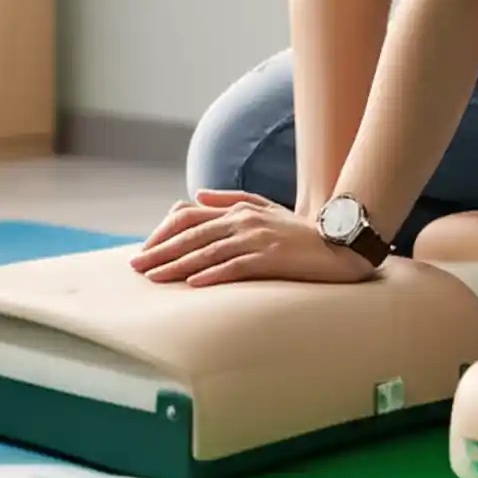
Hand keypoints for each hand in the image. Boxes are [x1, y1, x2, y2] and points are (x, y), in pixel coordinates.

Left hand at [131, 195, 375, 285]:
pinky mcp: (271, 258)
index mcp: (236, 209)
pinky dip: (213, 274)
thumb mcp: (264, 207)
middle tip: (136, 267)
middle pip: (190, 235)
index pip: (187, 215)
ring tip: (154, 279)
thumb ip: (229, 199)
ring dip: (177, 266)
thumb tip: (196, 194)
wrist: (341, 243)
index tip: (145, 250)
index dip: (162, 232)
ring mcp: (256, 238)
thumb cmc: (299, 231)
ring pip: (206, 252)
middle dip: (160, 252)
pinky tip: (194, 283)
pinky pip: (235, 266)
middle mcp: (242, 221)